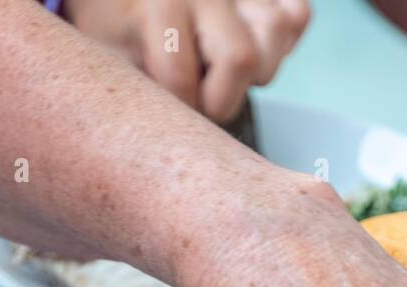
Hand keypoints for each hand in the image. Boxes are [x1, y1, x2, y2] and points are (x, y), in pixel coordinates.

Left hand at [64, 0, 309, 121]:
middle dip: (223, 97)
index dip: (179, 111)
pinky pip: (298, 15)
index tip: (170, 113)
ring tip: (223, 71)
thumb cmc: (120, 25)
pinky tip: (252, 48)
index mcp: (159, 4)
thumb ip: (137, 95)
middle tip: (202, 98)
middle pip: (242, 58)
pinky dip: (285, 41)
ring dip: (258, 69)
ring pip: (277, 34)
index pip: (181, 78)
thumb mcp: (108, 58)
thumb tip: (164, 151)